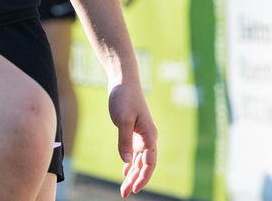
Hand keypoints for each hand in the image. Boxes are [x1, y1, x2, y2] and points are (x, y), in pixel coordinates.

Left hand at [109, 81, 156, 196]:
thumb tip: (126, 161)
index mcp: (150, 135)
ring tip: (124, 188)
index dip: (143, 177)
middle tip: (125, 193)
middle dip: (136, 180)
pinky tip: (125, 172)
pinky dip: (130, 163)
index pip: (149, 162)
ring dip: (132, 174)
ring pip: (138, 160)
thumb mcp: (122, 120)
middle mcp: (148, 137)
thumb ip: (125, 141)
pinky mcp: (133, 131)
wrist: (123, 81)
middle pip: (144, 165)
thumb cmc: (124, 98)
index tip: (135, 188)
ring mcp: (141, 135)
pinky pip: (134, 152)